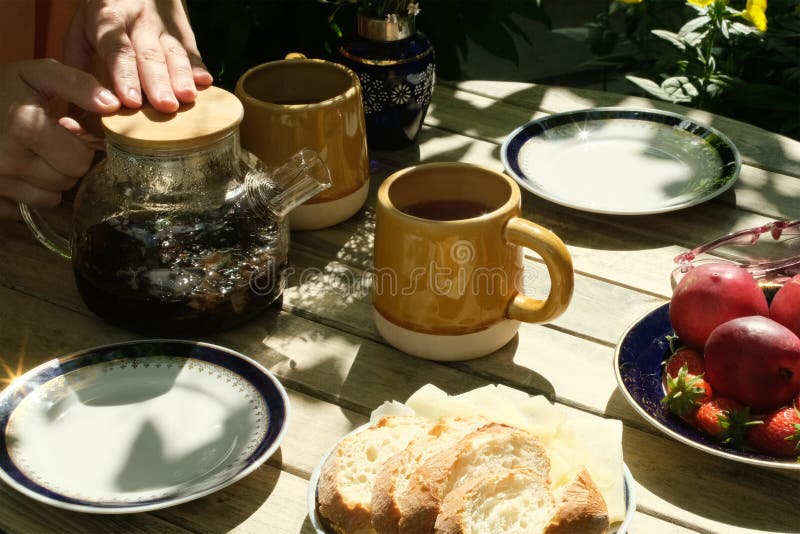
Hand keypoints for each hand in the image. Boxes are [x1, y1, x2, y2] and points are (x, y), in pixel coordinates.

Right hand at [0, 60, 119, 219]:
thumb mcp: (35, 73)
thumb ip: (76, 84)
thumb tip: (113, 104)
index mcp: (24, 127)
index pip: (81, 159)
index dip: (82, 146)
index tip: (71, 134)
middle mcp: (7, 160)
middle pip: (68, 180)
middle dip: (68, 163)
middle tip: (53, 144)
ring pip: (50, 198)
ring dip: (50, 180)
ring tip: (36, 156)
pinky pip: (24, 209)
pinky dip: (27, 194)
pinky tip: (19, 171)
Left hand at [64, 0, 212, 112]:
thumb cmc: (104, 16)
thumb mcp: (81, 30)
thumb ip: (77, 65)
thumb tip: (76, 111)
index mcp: (108, 20)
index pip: (117, 50)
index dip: (125, 75)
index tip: (130, 101)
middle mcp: (137, 22)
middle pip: (149, 55)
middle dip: (158, 81)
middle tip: (165, 106)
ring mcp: (163, 27)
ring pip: (174, 53)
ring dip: (182, 76)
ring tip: (187, 98)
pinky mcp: (182, 32)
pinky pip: (191, 50)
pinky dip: (198, 66)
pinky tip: (205, 82)